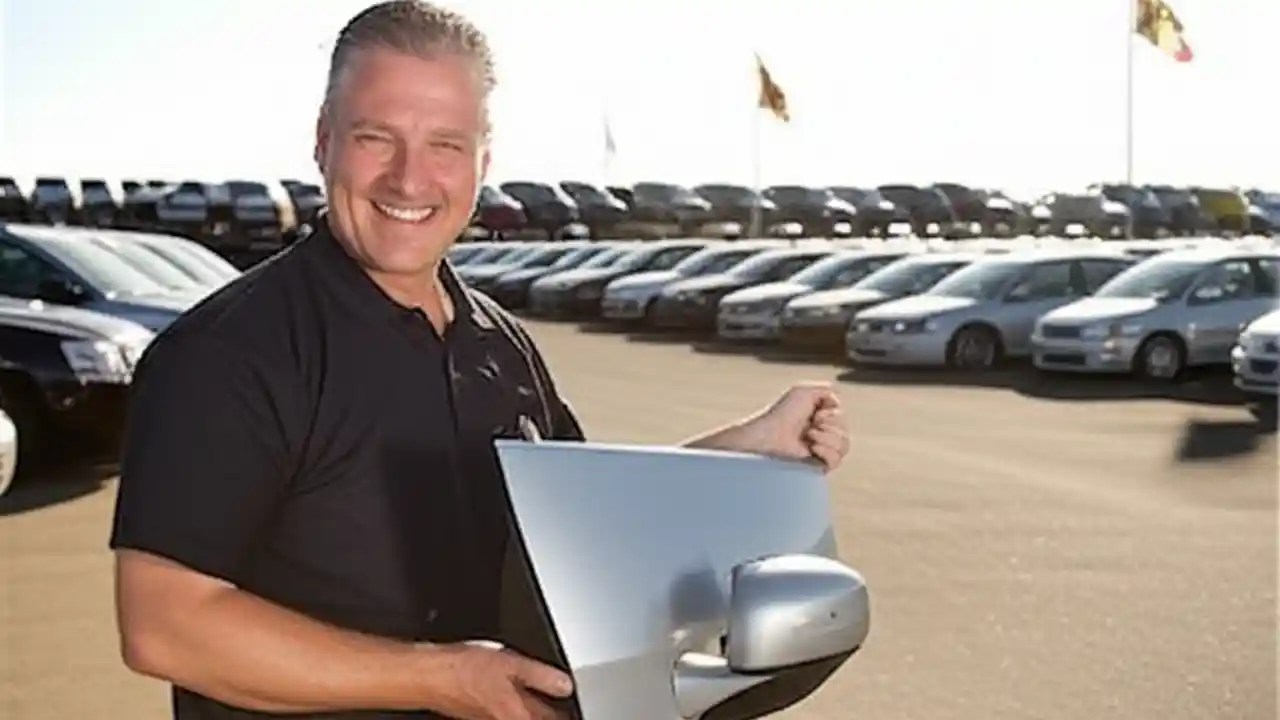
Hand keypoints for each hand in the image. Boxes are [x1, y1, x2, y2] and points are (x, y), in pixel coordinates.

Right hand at [431, 640, 573, 719]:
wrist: (430, 677)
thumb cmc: (464, 672)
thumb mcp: (511, 664)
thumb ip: (541, 676)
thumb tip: (564, 685)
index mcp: (518, 715)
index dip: (563, 711)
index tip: (569, 702)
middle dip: (549, 712)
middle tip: (559, 699)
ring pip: (521, 716)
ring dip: (531, 709)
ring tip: (541, 697)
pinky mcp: (479, 714)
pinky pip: (505, 712)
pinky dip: (513, 704)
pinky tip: (512, 690)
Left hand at [734, 382, 848, 471]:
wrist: (772, 434)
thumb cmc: (784, 413)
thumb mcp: (804, 391)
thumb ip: (825, 390)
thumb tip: (837, 402)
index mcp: (820, 418)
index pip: (842, 418)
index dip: (833, 415)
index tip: (816, 414)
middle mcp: (822, 435)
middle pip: (845, 432)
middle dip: (830, 426)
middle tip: (811, 426)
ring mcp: (820, 451)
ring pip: (843, 446)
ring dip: (828, 438)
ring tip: (809, 436)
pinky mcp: (817, 465)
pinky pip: (836, 460)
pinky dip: (827, 451)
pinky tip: (813, 448)